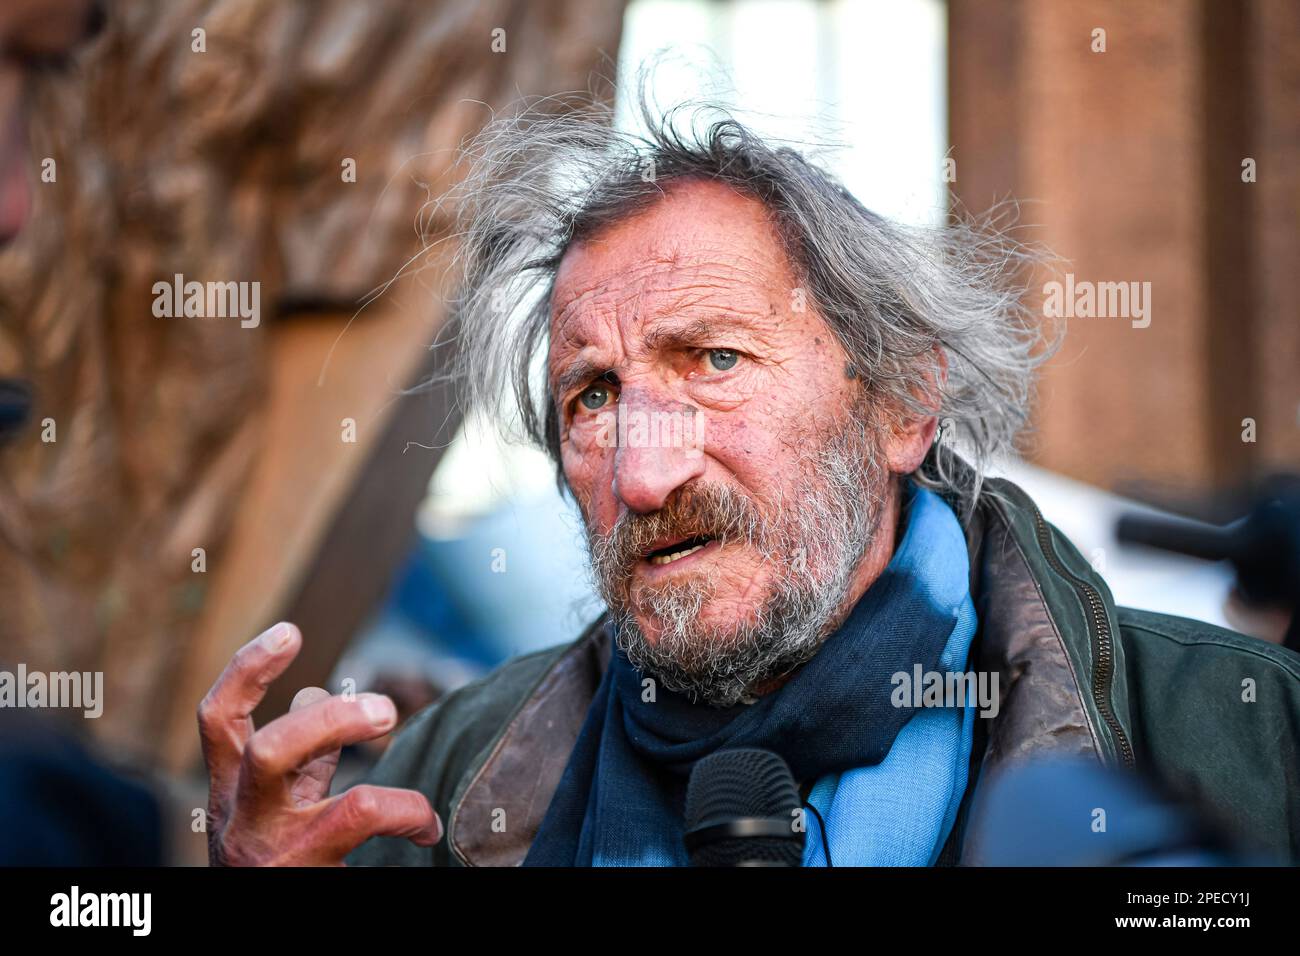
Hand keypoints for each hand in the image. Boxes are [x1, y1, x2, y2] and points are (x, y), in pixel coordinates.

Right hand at [198, 622, 441, 865]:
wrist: (263, 943)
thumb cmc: (279, 872)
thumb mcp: (278, 815)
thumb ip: (302, 762)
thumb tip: (318, 690)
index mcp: (230, 795)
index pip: (218, 720)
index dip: (247, 669)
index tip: (292, 631)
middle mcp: (238, 818)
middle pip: (258, 741)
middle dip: (318, 710)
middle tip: (382, 704)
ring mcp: (267, 847)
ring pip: (286, 763)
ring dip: (341, 729)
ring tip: (391, 719)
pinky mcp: (301, 870)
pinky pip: (357, 813)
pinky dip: (406, 809)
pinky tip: (427, 825)